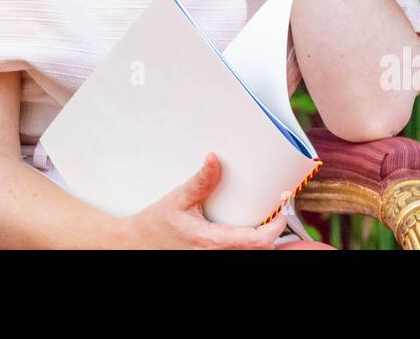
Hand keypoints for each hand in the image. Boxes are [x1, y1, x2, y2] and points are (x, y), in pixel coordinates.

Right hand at [117, 152, 288, 248]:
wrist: (137, 243)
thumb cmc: (157, 224)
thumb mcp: (178, 199)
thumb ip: (201, 181)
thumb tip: (214, 159)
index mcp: (211, 241)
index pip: (256, 240)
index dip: (275, 226)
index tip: (282, 209)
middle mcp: (216, 256)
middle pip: (259, 250)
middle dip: (272, 233)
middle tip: (276, 210)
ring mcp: (214, 260)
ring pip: (250, 254)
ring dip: (261, 240)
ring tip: (264, 219)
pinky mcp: (212, 259)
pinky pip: (239, 254)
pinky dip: (249, 244)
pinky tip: (248, 230)